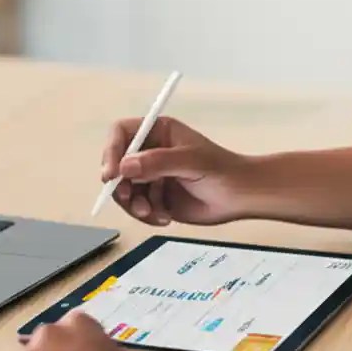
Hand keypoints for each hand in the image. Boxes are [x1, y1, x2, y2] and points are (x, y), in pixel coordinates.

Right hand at [100, 117, 252, 225]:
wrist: (240, 197)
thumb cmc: (222, 171)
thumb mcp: (191, 162)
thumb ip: (158, 163)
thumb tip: (125, 166)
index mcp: (158, 132)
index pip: (121, 134)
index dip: (111, 151)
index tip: (111, 173)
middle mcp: (150, 152)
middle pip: (116, 164)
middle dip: (120, 184)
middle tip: (129, 198)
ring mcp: (152, 176)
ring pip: (124, 189)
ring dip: (133, 204)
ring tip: (152, 212)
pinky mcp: (156, 198)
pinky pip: (137, 207)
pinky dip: (146, 215)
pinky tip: (165, 218)